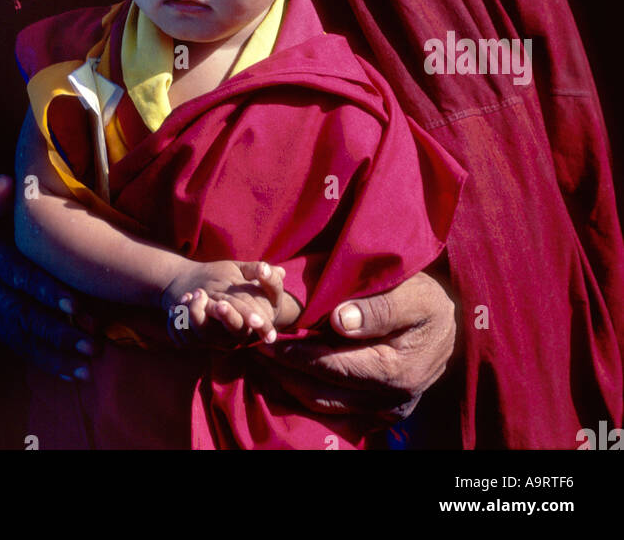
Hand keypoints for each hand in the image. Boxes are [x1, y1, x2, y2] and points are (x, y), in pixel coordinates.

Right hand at [0, 171, 97, 379]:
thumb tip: (4, 186)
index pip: (17, 274)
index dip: (46, 291)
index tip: (76, 306)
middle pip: (19, 313)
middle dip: (56, 333)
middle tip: (91, 345)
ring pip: (15, 335)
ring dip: (51, 354)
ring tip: (85, 370)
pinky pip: (11, 340)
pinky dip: (38, 356)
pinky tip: (66, 370)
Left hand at [162, 260, 295, 345]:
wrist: (231, 303)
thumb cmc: (251, 293)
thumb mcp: (263, 285)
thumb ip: (269, 278)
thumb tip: (266, 268)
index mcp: (249, 325)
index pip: (245, 324)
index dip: (237, 316)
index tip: (221, 304)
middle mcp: (231, 337)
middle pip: (222, 334)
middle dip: (213, 317)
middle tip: (203, 297)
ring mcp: (213, 339)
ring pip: (200, 335)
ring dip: (191, 314)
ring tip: (190, 293)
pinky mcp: (196, 340)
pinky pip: (183, 337)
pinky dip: (176, 322)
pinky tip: (174, 307)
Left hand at [267, 270, 455, 422]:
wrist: (454, 325)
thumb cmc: (429, 300)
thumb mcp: (412, 293)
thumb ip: (378, 307)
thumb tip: (338, 321)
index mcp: (396, 369)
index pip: (331, 365)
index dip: (294, 354)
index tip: (265, 338)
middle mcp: (390, 399)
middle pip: (323, 391)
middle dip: (285, 371)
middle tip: (253, 350)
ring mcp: (387, 410)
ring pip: (327, 405)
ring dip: (292, 385)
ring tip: (265, 363)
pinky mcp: (383, 413)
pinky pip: (339, 410)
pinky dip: (311, 394)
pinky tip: (291, 376)